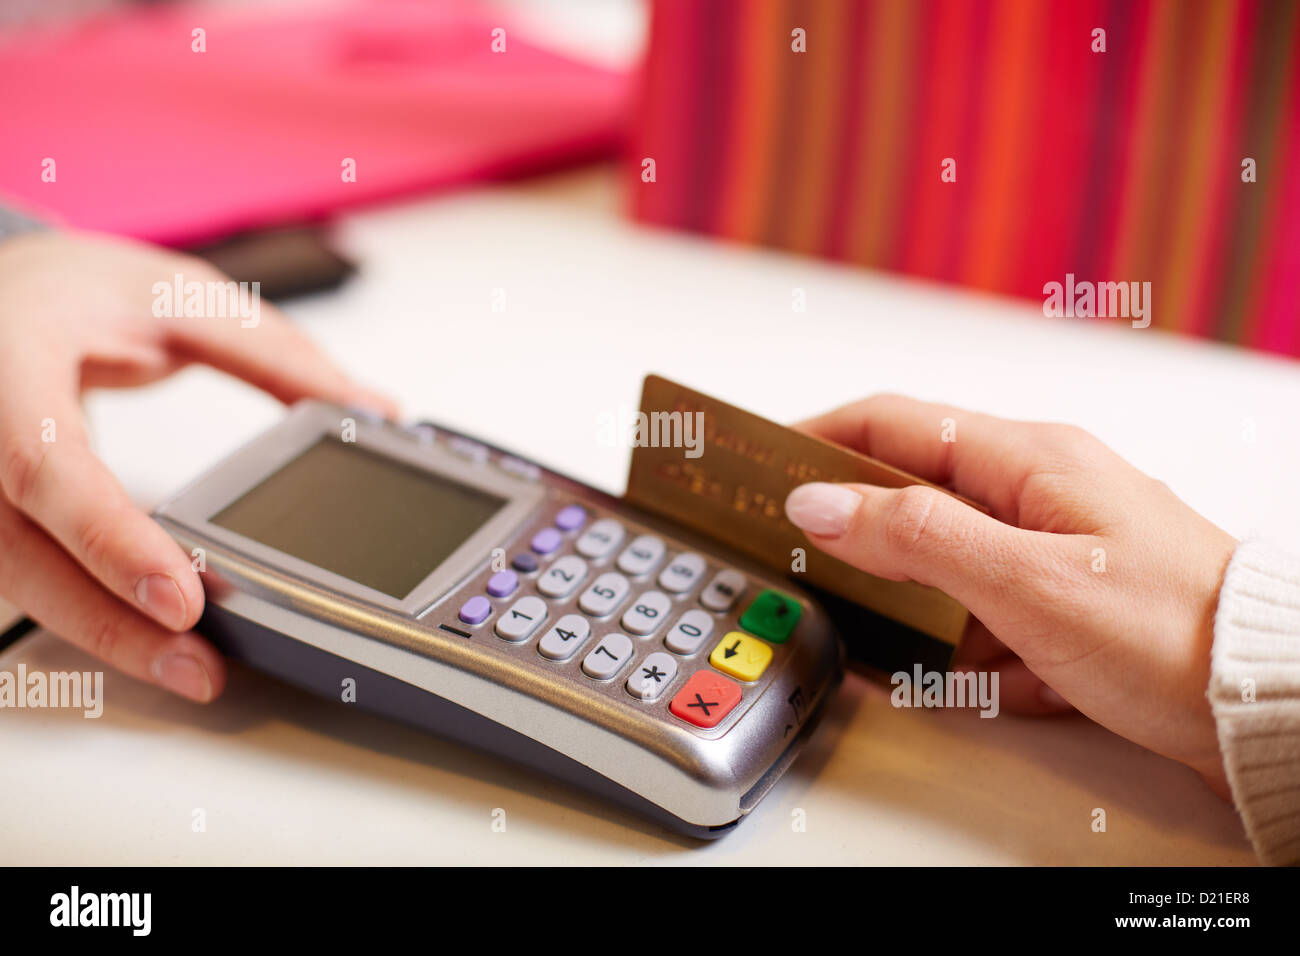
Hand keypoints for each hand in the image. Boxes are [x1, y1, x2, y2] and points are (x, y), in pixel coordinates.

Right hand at [0, 230, 395, 702]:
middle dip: (114, 622)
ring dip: (101, 634)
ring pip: (16, 581)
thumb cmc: (70, 289)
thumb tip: (368, 408)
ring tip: (189, 668)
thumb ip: (271, 353)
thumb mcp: (175, 295)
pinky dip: (85, 609)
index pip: (47, 463)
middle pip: (23, 552)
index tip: (183, 597)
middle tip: (202, 668)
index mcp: (9, 361)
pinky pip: (21, 576)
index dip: (111, 539)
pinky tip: (142, 636)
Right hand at [784, 394, 1236, 793]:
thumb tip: (821, 501)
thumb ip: (914, 535)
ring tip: (954, 661)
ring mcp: (1058, 543)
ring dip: (938, 615)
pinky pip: (997, 613)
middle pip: (919, 497)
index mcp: (1026, 458)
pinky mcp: (1074, 597)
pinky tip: (1016, 682)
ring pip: (955, 566)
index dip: (821, 436)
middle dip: (872, 542)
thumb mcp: (1021, 581)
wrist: (1267, 700)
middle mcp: (1040, 487)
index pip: (895, 423)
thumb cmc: (1166, 632)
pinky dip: (988, 651)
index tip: (763, 460)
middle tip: (828, 575)